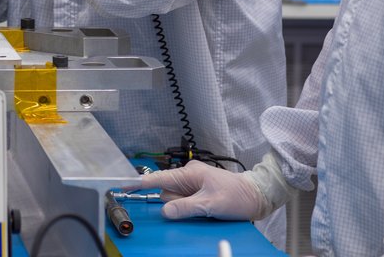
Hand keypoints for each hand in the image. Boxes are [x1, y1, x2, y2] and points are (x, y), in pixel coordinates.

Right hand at [137, 161, 271, 219]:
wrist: (258, 196)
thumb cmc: (237, 196)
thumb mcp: (211, 205)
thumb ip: (186, 207)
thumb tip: (165, 211)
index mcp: (189, 173)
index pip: (159, 178)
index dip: (142, 183)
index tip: (125, 186)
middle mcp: (189, 175)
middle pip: (168, 192)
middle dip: (177, 203)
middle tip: (199, 207)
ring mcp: (194, 182)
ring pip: (177, 198)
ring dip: (187, 207)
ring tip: (208, 207)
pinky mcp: (199, 190)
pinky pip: (186, 200)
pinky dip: (192, 207)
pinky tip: (206, 208)